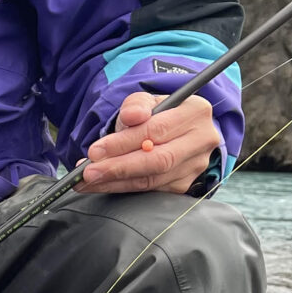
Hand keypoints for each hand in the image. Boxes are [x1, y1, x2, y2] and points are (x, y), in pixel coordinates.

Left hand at [82, 90, 221, 194]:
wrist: (173, 128)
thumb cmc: (157, 114)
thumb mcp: (145, 101)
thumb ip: (135, 105)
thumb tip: (131, 116)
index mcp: (196, 111)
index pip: (156, 131)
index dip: (124, 143)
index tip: (95, 151)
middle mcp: (202, 140)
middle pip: (158, 160)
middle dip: (119, 168)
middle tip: (89, 173)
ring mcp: (196, 165)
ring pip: (153, 180)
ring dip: (116, 182)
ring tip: (88, 181)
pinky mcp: (185, 184)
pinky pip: (151, 190)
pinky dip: (123, 188)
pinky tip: (103, 184)